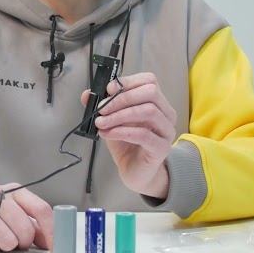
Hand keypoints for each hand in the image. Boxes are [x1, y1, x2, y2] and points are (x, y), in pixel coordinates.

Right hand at [0, 183, 53, 252]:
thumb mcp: (12, 211)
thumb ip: (33, 224)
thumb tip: (51, 242)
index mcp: (14, 191)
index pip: (41, 209)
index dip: (51, 231)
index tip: (55, 248)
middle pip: (25, 230)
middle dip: (22, 242)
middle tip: (13, 240)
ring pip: (8, 242)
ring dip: (4, 246)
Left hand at [81, 72, 175, 198]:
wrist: (135, 172)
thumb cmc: (127, 144)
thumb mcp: (111, 121)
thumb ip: (102, 107)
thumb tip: (87, 94)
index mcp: (157, 102)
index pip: (149, 81)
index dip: (128, 81)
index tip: (108, 89)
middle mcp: (166, 114)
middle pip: (151, 93)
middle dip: (122, 98)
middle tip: (101, 108)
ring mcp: (167, 131)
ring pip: (148, 111)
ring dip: (119, 115)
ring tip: (101, 123)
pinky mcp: (162, 148)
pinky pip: (144, 134)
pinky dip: (122, 131)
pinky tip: (108, 134)